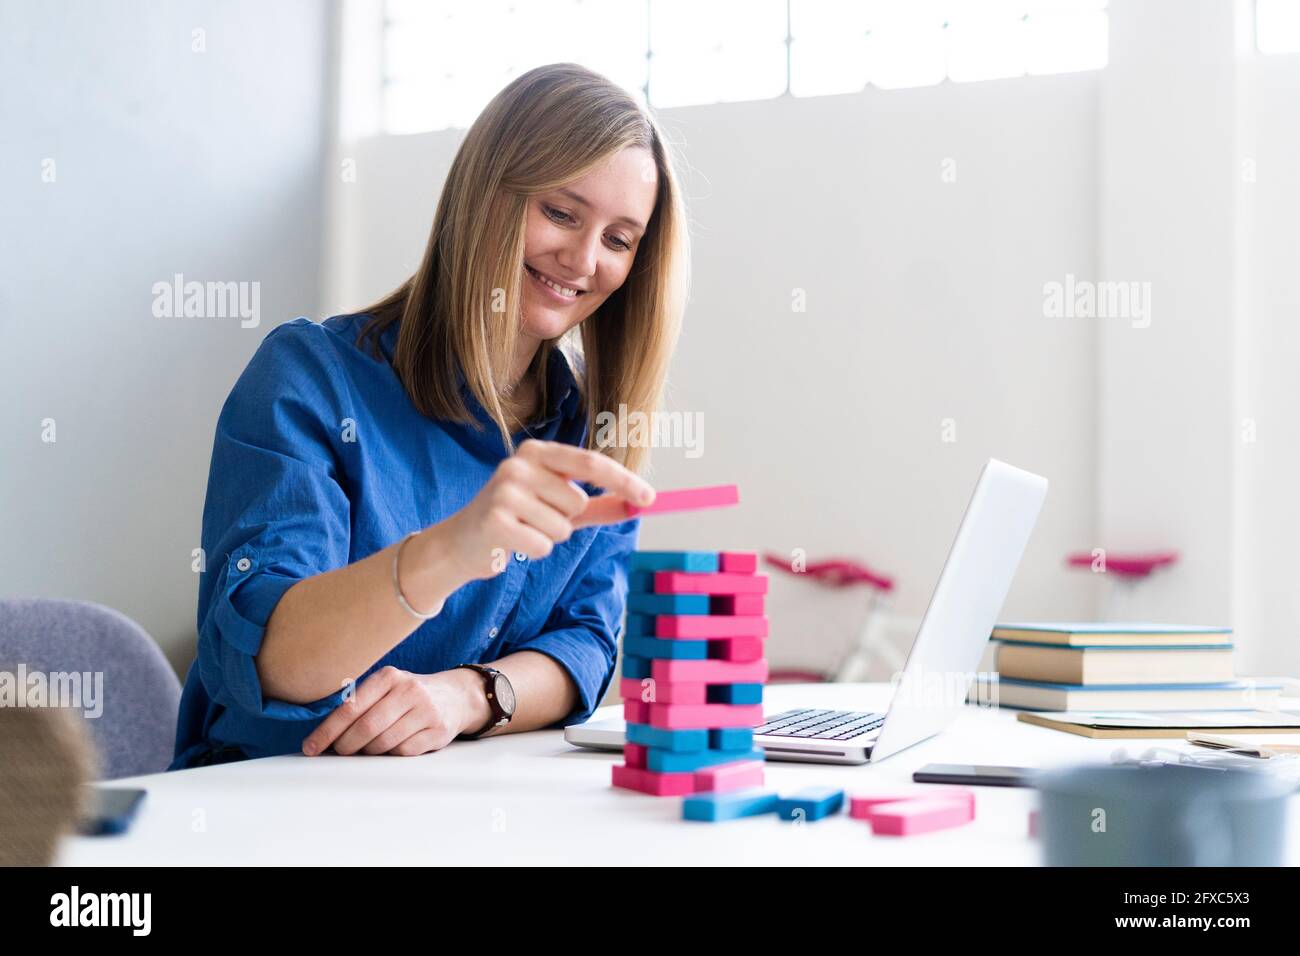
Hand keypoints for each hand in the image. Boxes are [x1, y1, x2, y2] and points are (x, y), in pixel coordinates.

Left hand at [300, 666, 488, 756]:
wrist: (456, 696)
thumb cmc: (409, 695)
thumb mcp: (386, 687)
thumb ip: (359, 703)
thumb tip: (323, 737)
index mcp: (389, 677)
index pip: (350, 707)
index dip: (327, 731)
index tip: (311, 748)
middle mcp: (409, 690)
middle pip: (366, 728)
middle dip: (346, 746)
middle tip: (340, 752)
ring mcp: (426, 711)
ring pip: (383, 743)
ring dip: (369, 752)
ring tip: (369, 747)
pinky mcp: (438, 731)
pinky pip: (403, 752)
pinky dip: (392, 754)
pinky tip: (394, 744)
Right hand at [434, 438, 654, 581]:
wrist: (462, 542)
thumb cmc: (518, 519)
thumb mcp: (561, 509)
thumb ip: (601, 507)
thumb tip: (640, 506)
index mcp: (537, 452)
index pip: (590, 463)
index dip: (623, 481)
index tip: (650, 498)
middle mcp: (519, 464)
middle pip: (578, 501)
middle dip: (567, 520)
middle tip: (537, 519)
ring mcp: (504, 491)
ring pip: (562, 526)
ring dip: (549, 537)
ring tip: (523, 530)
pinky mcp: (494, 520)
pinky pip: (543, 545)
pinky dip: (535, 550)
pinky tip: (512, 542)